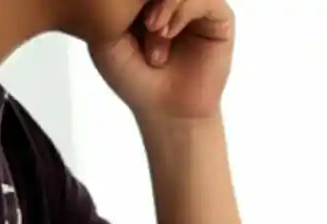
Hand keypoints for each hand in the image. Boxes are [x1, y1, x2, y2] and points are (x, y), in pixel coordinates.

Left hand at [90, 0, 235, 122]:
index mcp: (145, 0)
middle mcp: (172, 0)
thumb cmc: (134, 76)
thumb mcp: (107, 32)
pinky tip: (166, 32)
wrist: (166, 110)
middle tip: (141, 19)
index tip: (119, 11)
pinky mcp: (219, 19)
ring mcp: (196, 6)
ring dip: (164, 3)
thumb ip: (116, 3)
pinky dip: (182, 10)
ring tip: (154, 29)